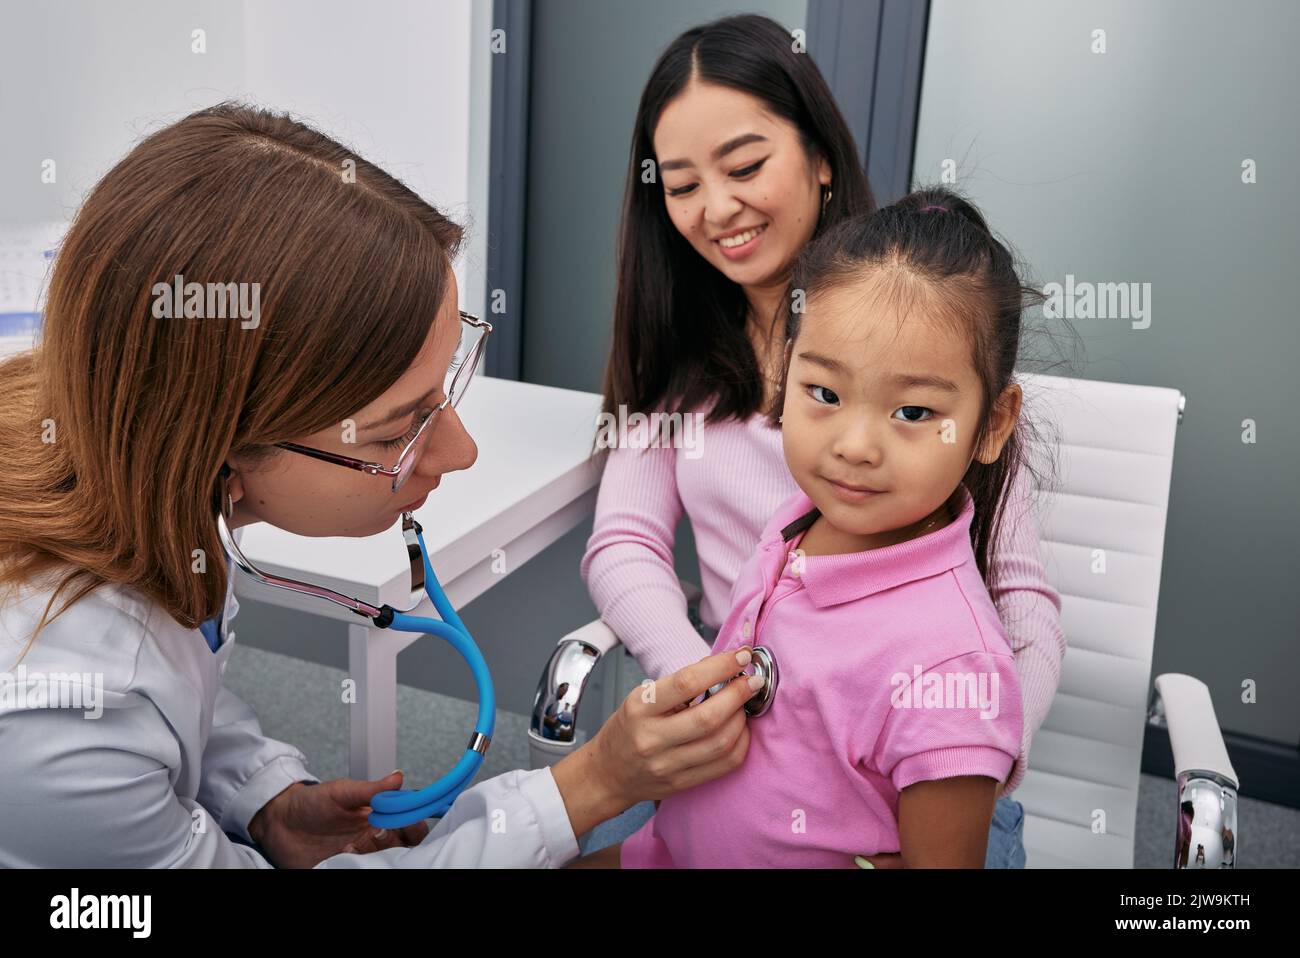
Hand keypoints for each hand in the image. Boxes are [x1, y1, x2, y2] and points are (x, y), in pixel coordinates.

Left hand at [248, 771, 429, 867]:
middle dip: (397, 842)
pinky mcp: (342, 868)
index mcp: (378, 817)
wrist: (279, 821)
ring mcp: (359, 856)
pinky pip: (362, 871)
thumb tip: (398, 777)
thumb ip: (372, 789)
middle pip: (403, 847)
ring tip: (353, 843)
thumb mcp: (342, 791)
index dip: (415, 824)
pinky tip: (343, 853)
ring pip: (385, 862)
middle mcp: (373, 839)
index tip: (408, 821)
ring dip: (375, 855)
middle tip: (378, 833)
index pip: (410, 825)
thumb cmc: (310, 803)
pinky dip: (358, 865)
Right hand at [551, 647, 758, 836]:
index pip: (686, 683)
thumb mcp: (640, 698)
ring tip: (744, 704)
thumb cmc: (627, 729)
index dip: (720, 666)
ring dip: (742, 718)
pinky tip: (740, 729)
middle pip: (709, 717)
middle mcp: (652, 739)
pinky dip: (741, 743)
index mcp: (640, 708)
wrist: (607, 773)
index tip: (741, 656)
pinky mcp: (682, 783)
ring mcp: (667, 765)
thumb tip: (723, 667)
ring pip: (721, 742)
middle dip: (739, 694)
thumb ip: (679, 686)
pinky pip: (724, 764)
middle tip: (752, 680)